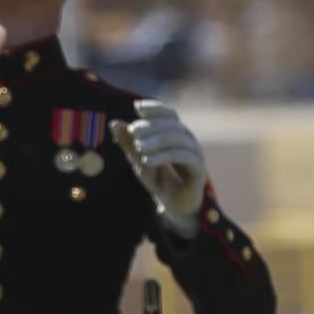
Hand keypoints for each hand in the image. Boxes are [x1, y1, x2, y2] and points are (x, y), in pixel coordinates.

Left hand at [115, 99, 206, 227]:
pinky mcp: (198, 169)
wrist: (174, 205)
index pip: (169, 114)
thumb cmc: (158, 179)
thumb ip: (128, 143)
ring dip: (155, 140)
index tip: (137, 107)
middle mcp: (189, 140)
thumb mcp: (139, 159)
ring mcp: (196, 154)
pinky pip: (182, 156)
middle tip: (132, 132)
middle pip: (172, 124)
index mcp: (177, 134)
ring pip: (177, 138)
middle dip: (151, 126)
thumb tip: (114, 123)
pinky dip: (162, 156)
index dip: (155, 108)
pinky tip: (146, 160)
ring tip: (138, 146)